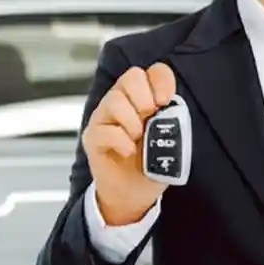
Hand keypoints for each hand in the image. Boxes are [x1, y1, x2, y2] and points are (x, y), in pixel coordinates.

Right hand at [82, 62, 176, 224]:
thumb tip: (170, 109)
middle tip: (150, 117)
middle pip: (131, 76)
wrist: (134, 192)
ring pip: (114, 100)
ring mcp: (105, 118)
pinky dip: (120, 141)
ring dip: (132, 121)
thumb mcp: (169, 140)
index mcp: (143, 98)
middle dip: (144, 97)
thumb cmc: (150, 163)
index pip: (152, 72)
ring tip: (138, 138)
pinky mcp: (93, 137)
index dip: (161, 81)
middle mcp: (121, 102)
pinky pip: (104, 130)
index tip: (165, 101)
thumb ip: (171, 120)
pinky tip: (128, 151)